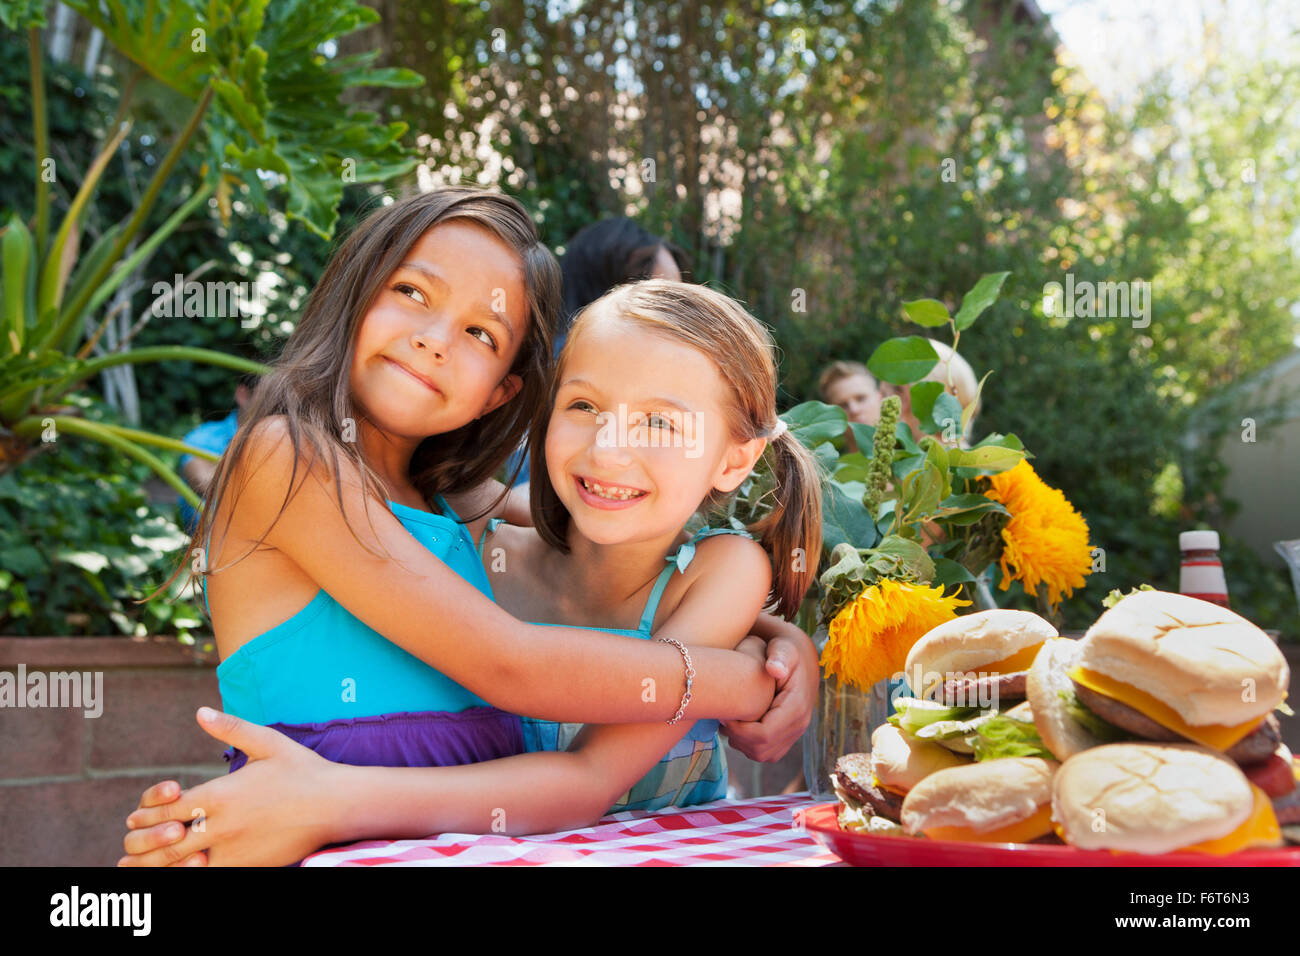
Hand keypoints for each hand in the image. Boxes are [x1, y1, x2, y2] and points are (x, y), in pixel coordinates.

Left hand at [118, 707, 339, 866]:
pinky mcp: (246, 866)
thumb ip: (231, 728)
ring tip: (132, 869)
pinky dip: (186, 873)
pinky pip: (206, 875)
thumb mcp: (268, 742)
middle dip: (142, 843)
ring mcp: (233, 850)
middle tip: (130, 844)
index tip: (135, 817)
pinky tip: (177, 871)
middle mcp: (222, 825)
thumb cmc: (303, 770)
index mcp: (222, 793)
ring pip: (180, 864)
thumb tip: (200, 712)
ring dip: (154, 866)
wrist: (336, 805)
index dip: (145, 814)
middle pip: (165, 841)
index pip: (167, 808)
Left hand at [721, 623, 818, 762]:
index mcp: (796, 707)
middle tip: (723, 720)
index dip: (740, 730)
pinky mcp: (789, 735)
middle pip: (762, 749)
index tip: (724, 715)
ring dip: (743, 744)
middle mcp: (799, 724)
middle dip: (738, 739)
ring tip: (730, 723)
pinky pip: (768, 753)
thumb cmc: (784, 650)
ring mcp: (796, 732)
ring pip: (764, 755)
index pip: (764, 734)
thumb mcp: (782, 648)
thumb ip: (778, 656)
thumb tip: (774, 669)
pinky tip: (739, 727)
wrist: (797, 657)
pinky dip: (750, 746)